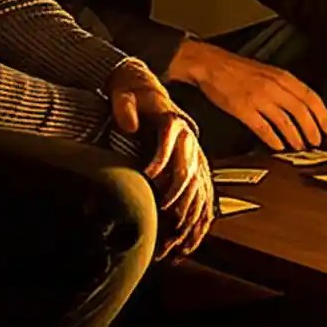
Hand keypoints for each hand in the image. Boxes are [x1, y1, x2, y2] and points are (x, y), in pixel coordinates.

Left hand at [107, 59, 213, 260]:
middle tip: (166, 213)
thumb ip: (124, 107)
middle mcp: (187, 139)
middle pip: (190, 168)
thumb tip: (129, 125)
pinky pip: (202, 193)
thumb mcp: (124, 91)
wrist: (145, 88)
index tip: (149, 176)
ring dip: (191, 210)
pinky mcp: (192, 165)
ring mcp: (193, 154)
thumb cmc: (133, 92)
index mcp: (172, 121)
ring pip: (199, 185)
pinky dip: (199, 216)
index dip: (162, 158)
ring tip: (179, 233)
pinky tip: (191, 238)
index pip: (171, 140)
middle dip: (180, 193)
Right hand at [170, 40, 326, 150]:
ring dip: (295, 138)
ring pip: (285, 122)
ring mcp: (258, 99)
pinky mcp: (243, 110)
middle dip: (312, 130)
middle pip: (301, 112)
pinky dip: (273, 140)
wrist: (213, 65)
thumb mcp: (270, 72)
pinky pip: (263, 129)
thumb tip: (304, 106)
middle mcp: (274, 87)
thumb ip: (287, 87)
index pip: (311, 97)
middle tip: (316, 142)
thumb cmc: (241, 70)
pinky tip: (278, 147)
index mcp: (283, 77)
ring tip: (300, 147)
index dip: (323, 115)